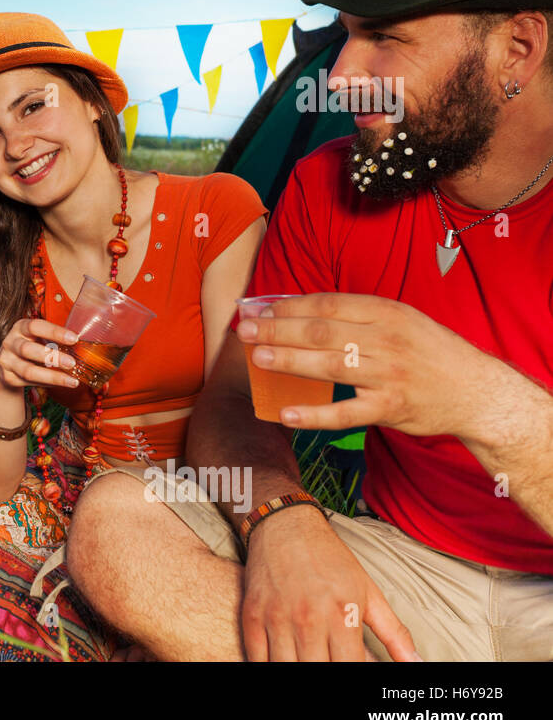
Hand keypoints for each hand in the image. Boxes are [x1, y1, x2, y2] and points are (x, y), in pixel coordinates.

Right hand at [0, 317, 80, 392]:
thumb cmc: (30, 346)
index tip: (74, 339)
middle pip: (28, 349)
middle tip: (72, 363)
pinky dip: (47, 384)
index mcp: (20, 327)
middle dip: (52, 357)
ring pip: (28, 371)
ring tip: (72, 381)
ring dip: (52, 377)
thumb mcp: (37, 337)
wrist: (7, 364)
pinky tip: (60, 384)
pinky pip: (29, 382)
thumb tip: (83, 345)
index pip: (35, 326)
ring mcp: (6, 361)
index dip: (54, 332)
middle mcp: (10, 343)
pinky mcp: (8, 377)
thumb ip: (54, 339)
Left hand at [234, 292, 498, 437]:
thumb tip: (297, 310)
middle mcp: (385, 340)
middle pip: (321, 332)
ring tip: (256, 358)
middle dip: (277, 329)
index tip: (257, 308)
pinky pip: (346, 413)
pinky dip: (314, 414)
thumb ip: (355, 315)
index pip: (326, 305)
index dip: (288, 306)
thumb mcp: (400, 320)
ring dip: (288, 361)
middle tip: (244, 330)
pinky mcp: (390, 408)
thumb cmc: (429, 352)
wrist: (477, 391)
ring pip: (329, 365)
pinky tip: (286, 413)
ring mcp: (388, 375)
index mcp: (385, 312)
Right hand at [242, 505, 418, 660]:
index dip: (353, 678)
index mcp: (343, 615)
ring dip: (296, 670)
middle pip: (316, 671)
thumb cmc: (329, 559)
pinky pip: (257, 657)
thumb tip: (416, 663)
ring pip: (285, 668)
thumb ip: (394, 632)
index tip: (348, 669)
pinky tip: (282, 660)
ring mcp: (277, 617)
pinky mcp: (253, 613)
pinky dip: (267, 665)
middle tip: (327, 662)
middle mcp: (309, 618)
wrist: (285, 525)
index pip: (349, 668)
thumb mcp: (368, 591)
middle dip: (323, 675)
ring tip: (307, 662)